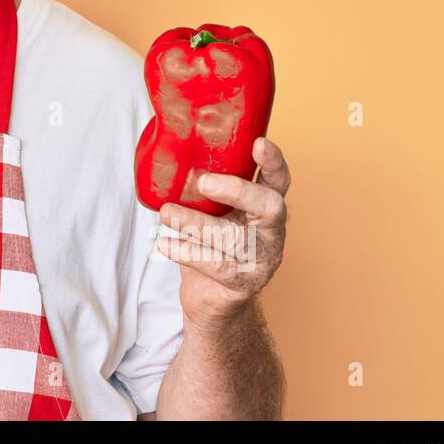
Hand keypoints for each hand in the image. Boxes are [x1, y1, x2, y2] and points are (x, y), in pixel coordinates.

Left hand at [155, 137, 289, 331]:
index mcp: (265, 208)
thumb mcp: (211, 214)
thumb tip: (168, 155)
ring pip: (233, 237)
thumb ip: (203, 190)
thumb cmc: (209, 247)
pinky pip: (216, 266)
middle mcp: (271, 232)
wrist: (211, 300)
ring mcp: (262, 260)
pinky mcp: (243, 283)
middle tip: (203, 181)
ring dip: (195, 223)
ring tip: (166, 212)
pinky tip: (165, 244)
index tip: (259, 142)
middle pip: (270, 206)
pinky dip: (187, 253)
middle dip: (238, 191)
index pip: (278, 180)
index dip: (273, 161)